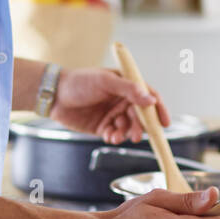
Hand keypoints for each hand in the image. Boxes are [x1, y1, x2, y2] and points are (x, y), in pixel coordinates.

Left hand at [48, 66, 171, 143]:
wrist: (54, 95)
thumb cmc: (79, 81)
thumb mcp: (105, 81)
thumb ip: (129, 90)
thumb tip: (151, 99)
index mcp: (126, 85)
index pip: (149, 96)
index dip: (159, 109)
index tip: (165, 123)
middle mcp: (122, 100)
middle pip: (140, 116)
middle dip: (140, 127)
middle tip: (136, 135)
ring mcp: (113, 114)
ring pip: (128, 128)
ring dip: (126, 133)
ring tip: (116, 136)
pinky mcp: (103, 127)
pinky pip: (115, 135)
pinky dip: (114, 137)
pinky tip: (108, 136)